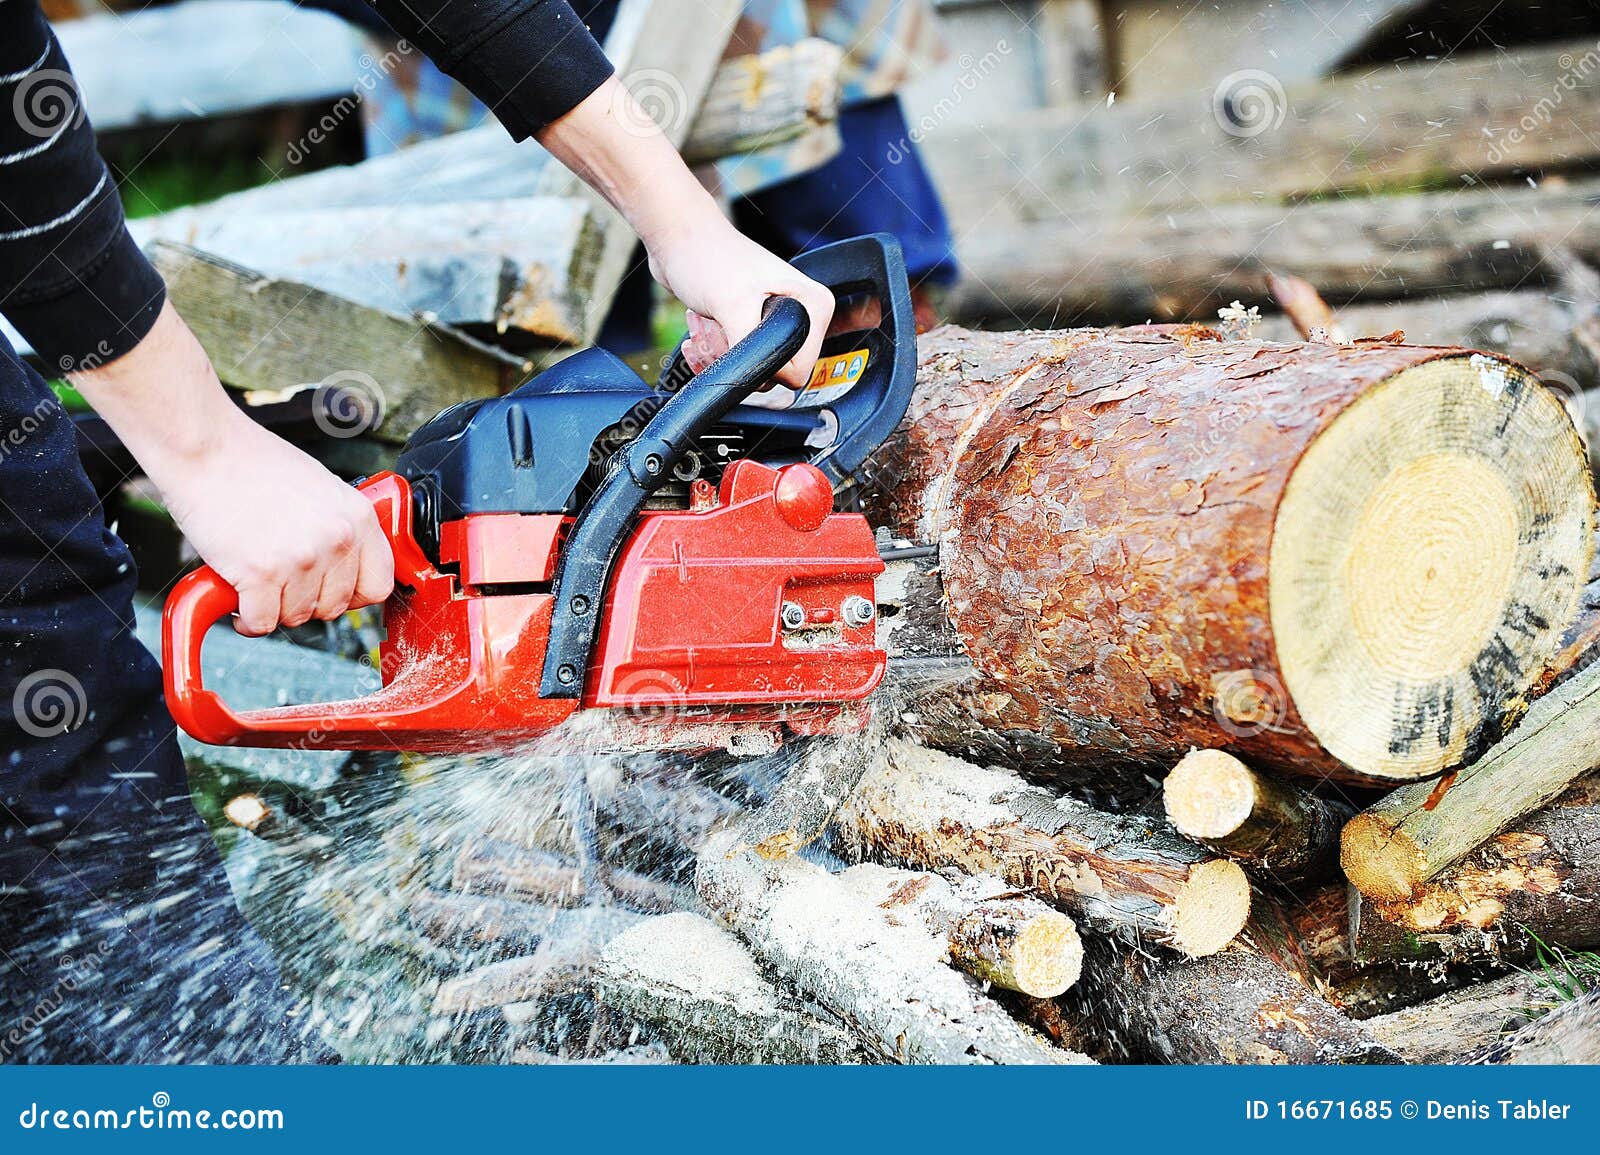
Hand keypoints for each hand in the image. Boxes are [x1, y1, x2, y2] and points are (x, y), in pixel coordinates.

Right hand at [159, 414, 394, 635]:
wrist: (205, 447)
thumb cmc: (253, 462)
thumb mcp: (320, 488)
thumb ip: (338, 526)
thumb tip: (343, 566)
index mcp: (358, 516)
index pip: (378, 583)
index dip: (353, 595)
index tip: (330, 592)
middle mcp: (338, 538)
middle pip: (336, 606)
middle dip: (307, 602)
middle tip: (283, 585)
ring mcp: (302, 558)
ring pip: (297, 617)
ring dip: (274, 608)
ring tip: (257, 583)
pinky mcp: (262, 573)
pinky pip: (261, 623)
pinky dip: (247, 619)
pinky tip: (238, 599)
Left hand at [647, 216, 834, 405]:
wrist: (678, 240)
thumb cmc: (707, 257)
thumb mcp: (732, 305)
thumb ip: (750, 348)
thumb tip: (753, 378)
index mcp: (813, 306)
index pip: (798, 370)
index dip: (762, 365)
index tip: (737, 337)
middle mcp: (801, 314)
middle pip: (771, 372)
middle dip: (733, 355)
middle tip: (716, 323)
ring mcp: (775, 321)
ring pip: (749, 368)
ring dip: (717, 351)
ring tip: (705, 319)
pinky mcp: (751, 326)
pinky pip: (734, 360)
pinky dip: (710, 351)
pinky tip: (699, 327)